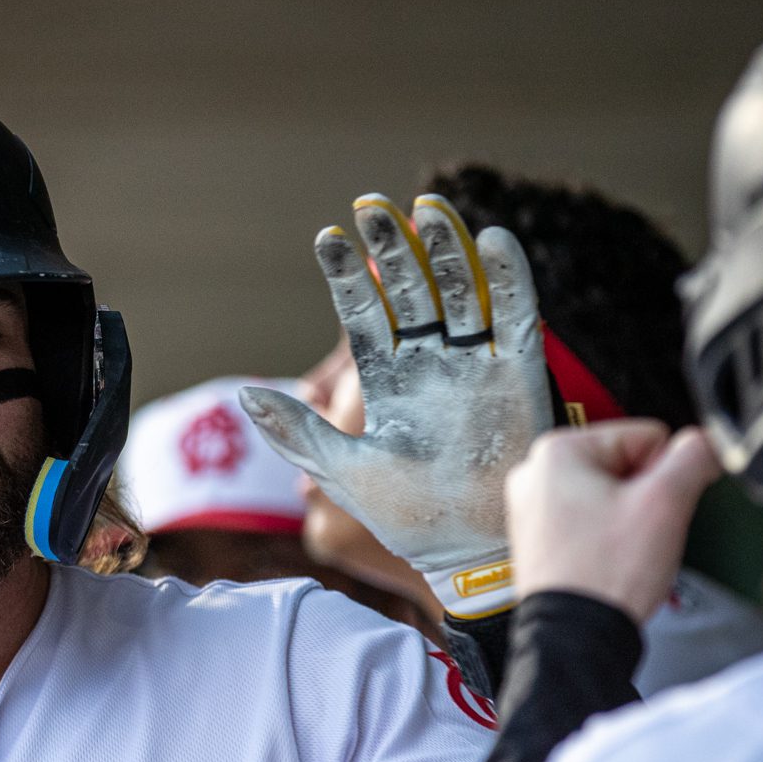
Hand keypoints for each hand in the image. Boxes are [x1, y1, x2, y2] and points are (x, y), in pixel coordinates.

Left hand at [240, 194, 551, 617]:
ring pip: (460, 294)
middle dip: (392, 252)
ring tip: (428, 209)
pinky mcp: (519, 374)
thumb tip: (243, 394)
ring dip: (445, 251)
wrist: (471, 554)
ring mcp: (476, 367)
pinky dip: (508, 279)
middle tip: (373, 207)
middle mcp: (431, 367)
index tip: (327, 237)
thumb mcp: (343, 474)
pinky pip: (516, 317)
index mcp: (388, 384)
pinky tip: (491, 239)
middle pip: (410, 294)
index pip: (364, 318)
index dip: (346, 278)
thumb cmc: (406, 519)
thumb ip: (298, 432)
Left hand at [507, 421, 721, 623]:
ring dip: (628, 519)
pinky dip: (607, 538)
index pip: (645, 436)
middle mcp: (535, 475)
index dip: (666, 472)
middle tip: (638, 534)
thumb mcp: (666, 503)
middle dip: (644, 498)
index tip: (658, 505)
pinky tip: (608, 561)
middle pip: (625, 466)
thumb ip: (693, 457)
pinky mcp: (539, 538)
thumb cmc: (605, 575)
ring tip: (621, 551)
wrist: (576, 635)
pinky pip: (591, 522)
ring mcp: (532, 508)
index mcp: (557, 451)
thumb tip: (705, 440)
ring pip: (610, 496)